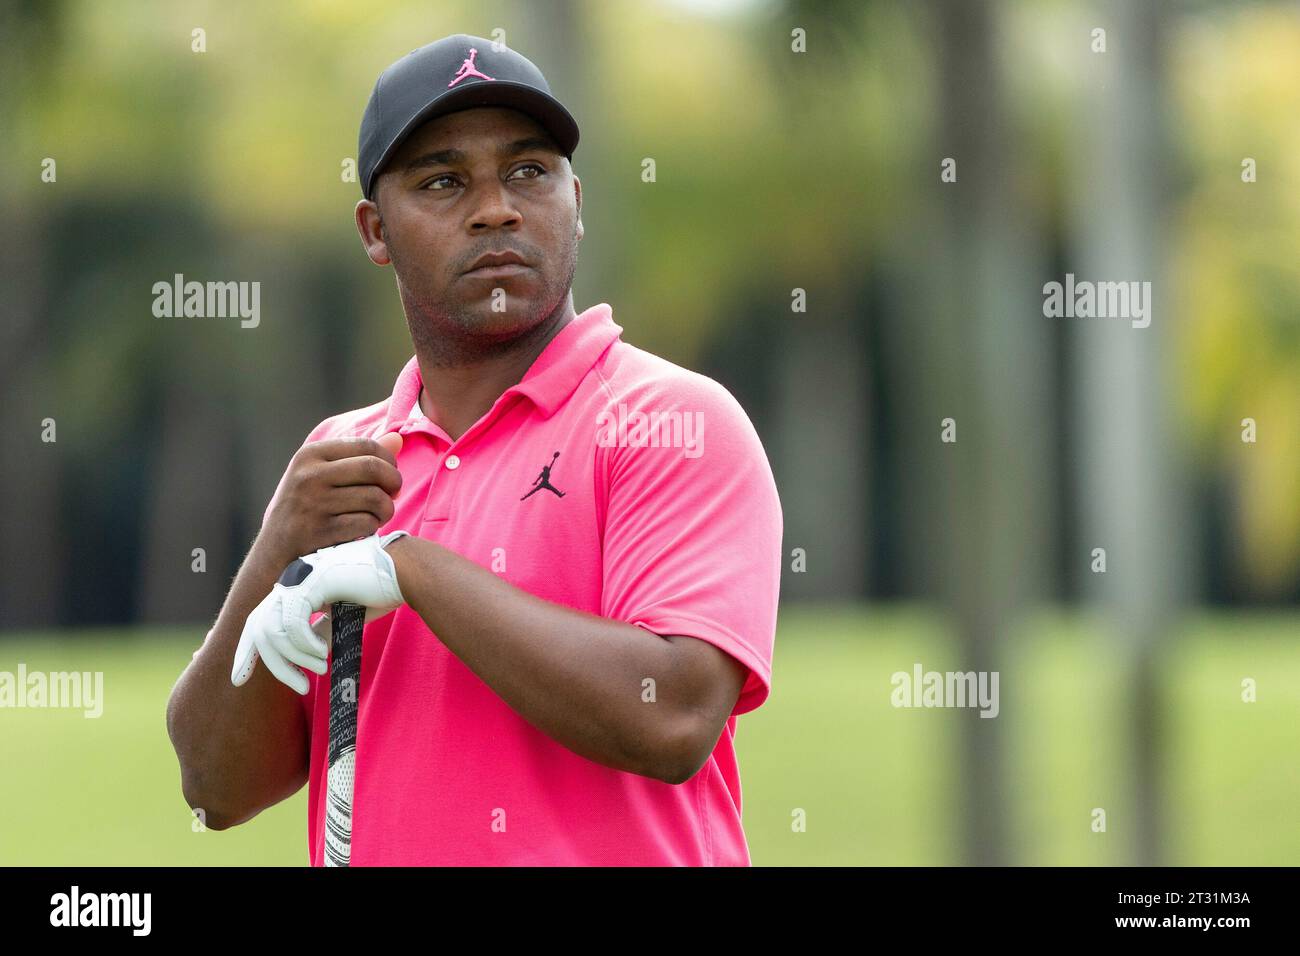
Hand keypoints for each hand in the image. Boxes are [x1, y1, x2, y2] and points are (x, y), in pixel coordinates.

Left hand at [231, 530, 410, 693]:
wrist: (405, 571)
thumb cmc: (380, 591)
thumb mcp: (342, 616)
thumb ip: (319, 630)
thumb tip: (307, 650)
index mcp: (296, 584)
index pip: (258, 619)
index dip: (246, 649)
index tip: (238, 677)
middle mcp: (292, 577)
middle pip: (258, 626)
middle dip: (259, 661)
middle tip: (291, 688)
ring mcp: (300, 576)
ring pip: (274, 629)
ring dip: (294, 658)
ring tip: (319, 669)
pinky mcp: (312, 581)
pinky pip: (294, 623)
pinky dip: (306, 646)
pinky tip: (324, 654)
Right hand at [257, 433, 403, 569]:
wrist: (275, 549)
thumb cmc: (307, 506)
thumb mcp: (323, 473)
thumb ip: (359, 456)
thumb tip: (397, 439)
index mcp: (310, 454)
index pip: (366, 445)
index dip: (388, 461)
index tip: (388, 476)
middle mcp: (309, 476)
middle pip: (373, 468)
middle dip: (393, 482)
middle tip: (393, 495)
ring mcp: (313, 504)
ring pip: (375, 498)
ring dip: (386, 509)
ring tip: (379, 514)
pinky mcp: (320, 532)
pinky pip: (367, 524)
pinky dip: (373, 528)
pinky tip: (363, 530)